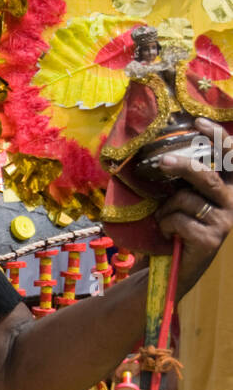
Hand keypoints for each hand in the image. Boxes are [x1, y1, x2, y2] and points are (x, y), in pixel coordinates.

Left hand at [154, 118, 232, 296]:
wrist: (174, 267)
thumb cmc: (180, 226)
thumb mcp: (185, 198)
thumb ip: (187, 179)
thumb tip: (168, 149)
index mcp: (229, 188)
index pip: (231, 157)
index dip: (219, 137)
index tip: (198, 122)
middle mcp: (232, 203)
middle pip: (209, 177)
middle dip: (184, 166)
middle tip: (162, 161)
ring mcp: (224, 222)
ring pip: (187, 200)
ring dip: (166, 208)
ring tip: (163, 218)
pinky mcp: (210, 240)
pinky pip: (178, 220)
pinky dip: (165, 225)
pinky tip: (168, 234)